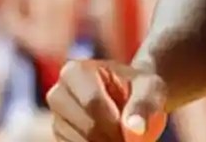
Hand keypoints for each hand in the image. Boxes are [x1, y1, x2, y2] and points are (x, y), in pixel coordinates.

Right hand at [46, 59, 167, 141]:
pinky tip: (113, 140)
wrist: (132, 96)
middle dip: (114, 138)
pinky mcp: (59, 135)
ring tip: (125, 137)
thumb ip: (144, 103)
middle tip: (133, 139)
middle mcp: (58, 93)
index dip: (116, 122)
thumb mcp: (149, 87)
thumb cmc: (141, 87)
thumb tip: (136, 129)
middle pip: (87, 127)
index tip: (137, 131)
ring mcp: (56, 117)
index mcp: (75, 71)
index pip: (93, 103)